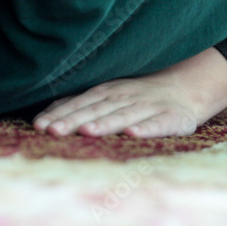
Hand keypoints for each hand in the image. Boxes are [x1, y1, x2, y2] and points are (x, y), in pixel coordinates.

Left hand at [33, 48, 226, 137]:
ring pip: (124, 117)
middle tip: (54, 131)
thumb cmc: (138, 97)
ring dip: (105, 124)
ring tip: (88, 132)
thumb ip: (79, 104)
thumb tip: (44, 116)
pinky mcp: (171, 119)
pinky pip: (157, 124)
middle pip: (96, 110)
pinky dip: (145, 129)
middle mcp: (125, 98)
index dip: (60, 114)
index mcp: (107, 93)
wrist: (186, 90)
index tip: (40, 126)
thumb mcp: (108, 95)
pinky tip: (133, 135)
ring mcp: (148, 108)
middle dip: (74, 121)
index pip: (79, 104)